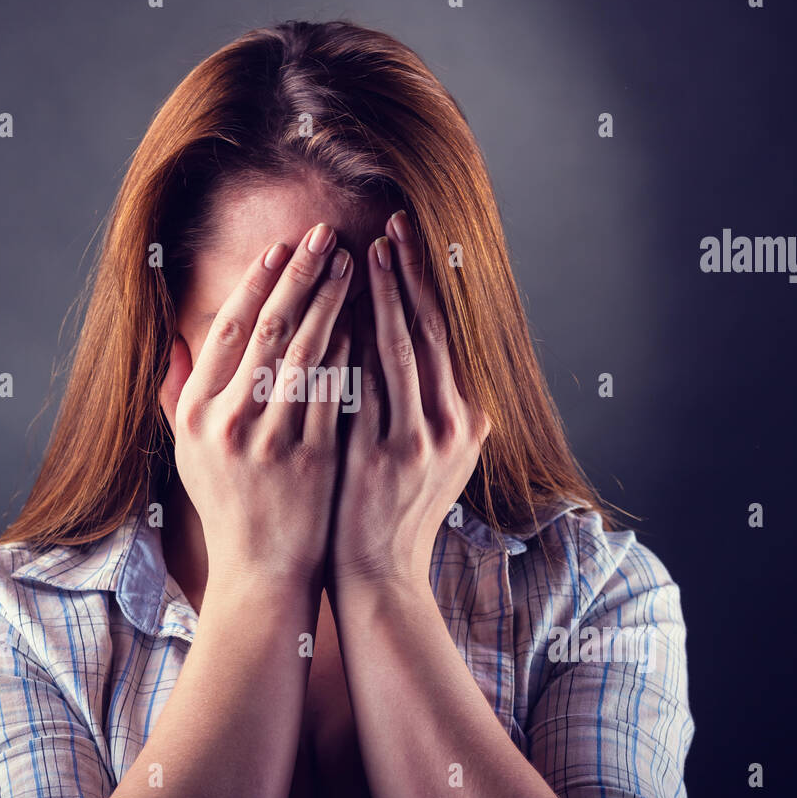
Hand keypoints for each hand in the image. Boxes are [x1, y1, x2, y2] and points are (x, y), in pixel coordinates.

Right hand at [160, 223, 354, 590]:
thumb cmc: (227, 503)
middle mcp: (228, 422)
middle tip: (325, 234)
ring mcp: (271, 440)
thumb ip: (177, 392)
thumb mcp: (187, 450)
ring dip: (332, 300)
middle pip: (267, 329)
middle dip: (300, 274)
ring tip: (353, 262)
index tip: (281, 248)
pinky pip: (336, 390)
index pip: (226, 328)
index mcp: (194, 413)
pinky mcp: (313, 457)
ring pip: (306, 352)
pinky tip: (369, 318)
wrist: (263, 570)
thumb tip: (174, 338)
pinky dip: (352, 349)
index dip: (256, 283)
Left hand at [330, 210, 488, 590]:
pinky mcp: (384, 456)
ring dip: (380, 298)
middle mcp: (452, 424)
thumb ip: (425, 401)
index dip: (424, 283)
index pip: (444, 333)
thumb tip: (403, 340)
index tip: (404, 238)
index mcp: (465, 418)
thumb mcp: (431, 455)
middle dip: (406, 275)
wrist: (377, 571)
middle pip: (430, 331)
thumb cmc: (391, 507)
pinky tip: (332, 312)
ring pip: (400, 350)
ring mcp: (420, 441)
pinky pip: (365, 387)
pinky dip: (351, 347)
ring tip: (361, 253)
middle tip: (389, 226)